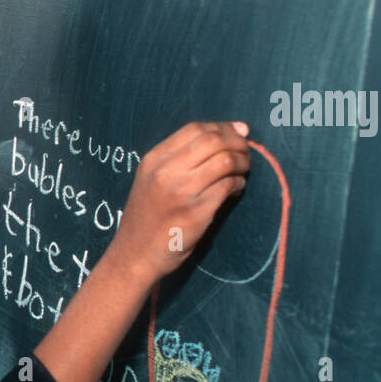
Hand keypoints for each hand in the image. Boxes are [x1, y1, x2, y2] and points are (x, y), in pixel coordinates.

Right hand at [107, 121, 249, 284]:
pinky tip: (234, 190)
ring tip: (241, 172)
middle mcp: (166, 171)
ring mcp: (181, 191)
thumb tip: (229, 133)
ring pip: (225, 160)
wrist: (135, 254)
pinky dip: (238, 184)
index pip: (195, 128)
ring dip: (242, 163)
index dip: (222, 127)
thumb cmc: (148, 217)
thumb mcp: (152, 179)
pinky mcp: (197, 211)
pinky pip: (228, 186)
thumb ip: (180, 159)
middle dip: (238, 143)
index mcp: (154, 159)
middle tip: (245, 153)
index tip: (238, 134)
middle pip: (213, 140)